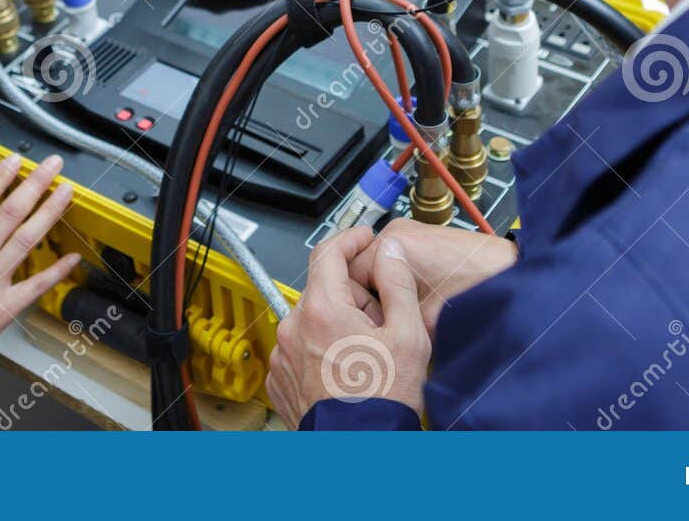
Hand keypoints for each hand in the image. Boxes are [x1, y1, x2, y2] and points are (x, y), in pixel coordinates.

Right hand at [0, 153, 78, 395]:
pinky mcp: (3, 309)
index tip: (14, 160)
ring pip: (27, 239)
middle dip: (35, 183)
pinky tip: (72, 257)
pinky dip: (57, 271)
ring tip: (65, 193)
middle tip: (52, 165)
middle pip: (11, 211)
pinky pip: (36, 286)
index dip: (0, 176)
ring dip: (50, 212)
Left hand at [265, 227, 430, 427]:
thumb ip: (398, 284)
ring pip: (312, 320)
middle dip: (352, 297)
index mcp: (321, 309)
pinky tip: (345, 370)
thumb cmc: (381, 402)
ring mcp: (283, 355)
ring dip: (336, 325)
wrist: (358, 450)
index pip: (328, 251)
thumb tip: (389, 253)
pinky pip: (300, 349)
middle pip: (323, 290)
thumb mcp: (408, 335)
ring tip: (365, 354)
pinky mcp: (280, 379)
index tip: (363, 239)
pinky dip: (320, 350)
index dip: (350, 239)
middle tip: (380, 321)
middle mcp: (293, 327)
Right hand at [348, 218, 518, 336]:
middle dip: (370, 300)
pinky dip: (400, 286)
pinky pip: (396, 265)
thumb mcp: (420, 319)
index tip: (365, 327)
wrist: (513, 278)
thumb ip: (386, 319)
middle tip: (383, 326)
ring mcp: (411, 233)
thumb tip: (364, 331)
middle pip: (360, 272)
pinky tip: (414, 305)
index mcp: (392, 243)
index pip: (346, 276)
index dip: (355, 308)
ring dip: (385, 294)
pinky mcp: (423, 241)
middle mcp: (398, 231)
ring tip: (401, 317)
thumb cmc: (478, 293)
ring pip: (377, 270)